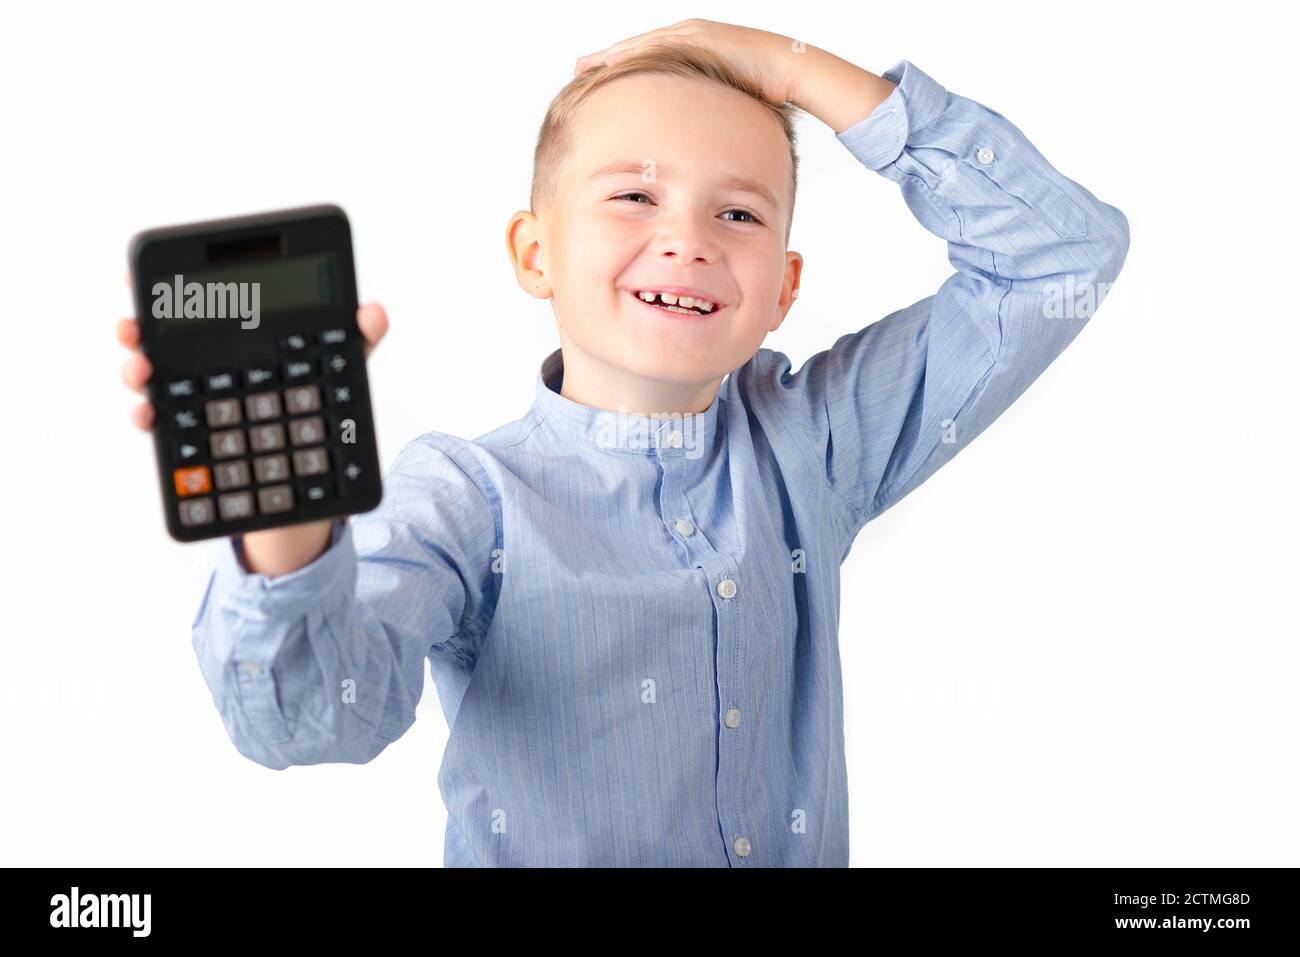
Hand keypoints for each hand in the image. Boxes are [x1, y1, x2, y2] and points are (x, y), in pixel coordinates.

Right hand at [117, 286, 389, 431]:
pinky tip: (148, 416)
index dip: (165, 285)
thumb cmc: (325, 405)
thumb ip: (357, 339)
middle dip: (139, 328)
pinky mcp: (198, 439)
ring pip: (155, 378)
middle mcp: (210, 363)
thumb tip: (373, 313)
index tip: (138, 276)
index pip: (199, 300)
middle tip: (132, 329)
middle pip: (162, 336)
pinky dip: (149, 419)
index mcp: (240, 334)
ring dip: (138, 371)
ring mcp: (199, 399)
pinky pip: (165, 427)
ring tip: (142, 373)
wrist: (320, 473)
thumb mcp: (344, 368)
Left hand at [574, 18, 803, 107]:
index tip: (595, 81)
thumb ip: (704, 116)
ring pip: (641, 45)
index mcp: (691, 53)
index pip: (647, 61)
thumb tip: (693, 143)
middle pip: (637, 49)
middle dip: (606, 59)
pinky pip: (657, 46)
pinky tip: (611, 62)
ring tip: (585, 66)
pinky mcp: (697, 36)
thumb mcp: (724, 106)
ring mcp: (691, 34)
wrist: (787, 70)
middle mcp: (687, 38)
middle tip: (577, 69)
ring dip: (612, 55)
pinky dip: (633, 53)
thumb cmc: (762, 93)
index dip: (620, 70)